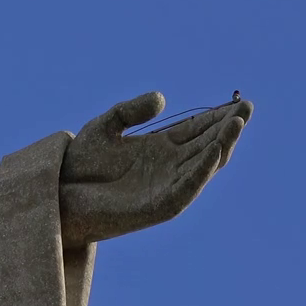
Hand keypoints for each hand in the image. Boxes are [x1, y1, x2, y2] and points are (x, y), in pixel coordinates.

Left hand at [59, 92, 251, 247]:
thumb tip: (162, 99)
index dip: (219, 116)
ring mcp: (166, 187)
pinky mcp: (159, 206)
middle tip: (246, 107)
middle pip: (209, 144)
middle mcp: (169, 167)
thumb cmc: (80, 164)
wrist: (60, 195)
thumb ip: (130, 112)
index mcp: (160, 148)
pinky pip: (187, 189)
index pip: (199, 129)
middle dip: (228, 126)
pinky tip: (214, 151)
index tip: (238, 101)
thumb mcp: (104, 127)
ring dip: (222, 145)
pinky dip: (201, 171)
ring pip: (204, 165)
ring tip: (236, 123)